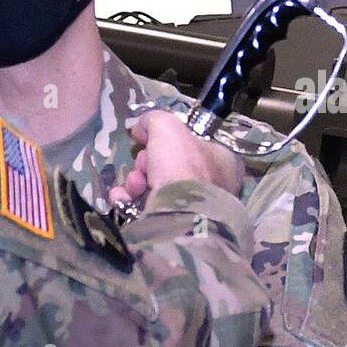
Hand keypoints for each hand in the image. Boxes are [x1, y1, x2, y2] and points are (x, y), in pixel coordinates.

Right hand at [107, 111, 244, 205]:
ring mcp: (193, 209)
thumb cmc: (182, 165)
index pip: (195, 143)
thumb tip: (141, 126)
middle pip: (170, 165)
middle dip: (147, 162)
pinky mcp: (173, 226)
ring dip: (136, 182)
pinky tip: (123, 198)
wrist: (177, 213)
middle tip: (144, 164)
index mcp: (224, 160)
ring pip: (155, 186)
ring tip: (134, 185)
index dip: (170, 139)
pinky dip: (129, 201)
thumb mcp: (167, 127)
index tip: (150, 138)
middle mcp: (213, 185)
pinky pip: (146, 207)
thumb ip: (154, 120)